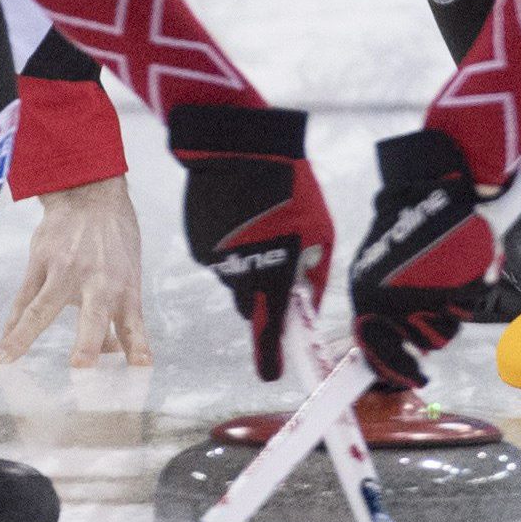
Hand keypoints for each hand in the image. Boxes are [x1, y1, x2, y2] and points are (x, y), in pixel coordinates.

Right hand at [0, 175, 151, 367]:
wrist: (90, 196)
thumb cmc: (115, 242)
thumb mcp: (128, 275)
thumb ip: (120, 316)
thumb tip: (118, 355)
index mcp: (125, 288)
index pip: (133, 324)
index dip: (138, 346)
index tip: (141, 367)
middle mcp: (98, 282)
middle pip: (93, 316)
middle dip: (88, 342)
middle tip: (81, 365)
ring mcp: (65, 271)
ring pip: (42, 308)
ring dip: (23, 335)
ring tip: (4, 359)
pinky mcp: (41, 262)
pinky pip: (22, 298)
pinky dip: (12, 323)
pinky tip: (1, 345)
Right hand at [170, 104, 334, 382]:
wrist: (239, 147)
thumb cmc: (290, 186)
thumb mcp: (320, 230)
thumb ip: (315, 273)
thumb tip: (308, 302)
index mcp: (274, 273)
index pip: (269, 330)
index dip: (269, 356)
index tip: (270, 374)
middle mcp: (241, 274)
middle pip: (251, 306)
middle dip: (264, 296)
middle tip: (277, 263)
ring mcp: (217, 260)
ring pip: (235, 280)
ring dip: (249, 265)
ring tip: (262, 225)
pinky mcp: (200, 243)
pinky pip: (219, 258)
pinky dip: (231, 248)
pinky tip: (241, 218)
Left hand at [348, 130, 500, 390]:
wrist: (428, 179)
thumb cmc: (402, 220)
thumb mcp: (377, 263)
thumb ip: (380, 305)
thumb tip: (386, 348)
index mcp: (367, 295)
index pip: (378, 350)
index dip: (397, 368)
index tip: (413, 377)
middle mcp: (395, 299)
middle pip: (425, 342)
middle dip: (434, 327)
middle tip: (438, 300)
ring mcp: (430, 291)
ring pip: (450, 326)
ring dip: (454, 307)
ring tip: (449, 272)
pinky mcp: (461, 278)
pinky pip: (473, 301)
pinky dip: (475, 284)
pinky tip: (466, 259)